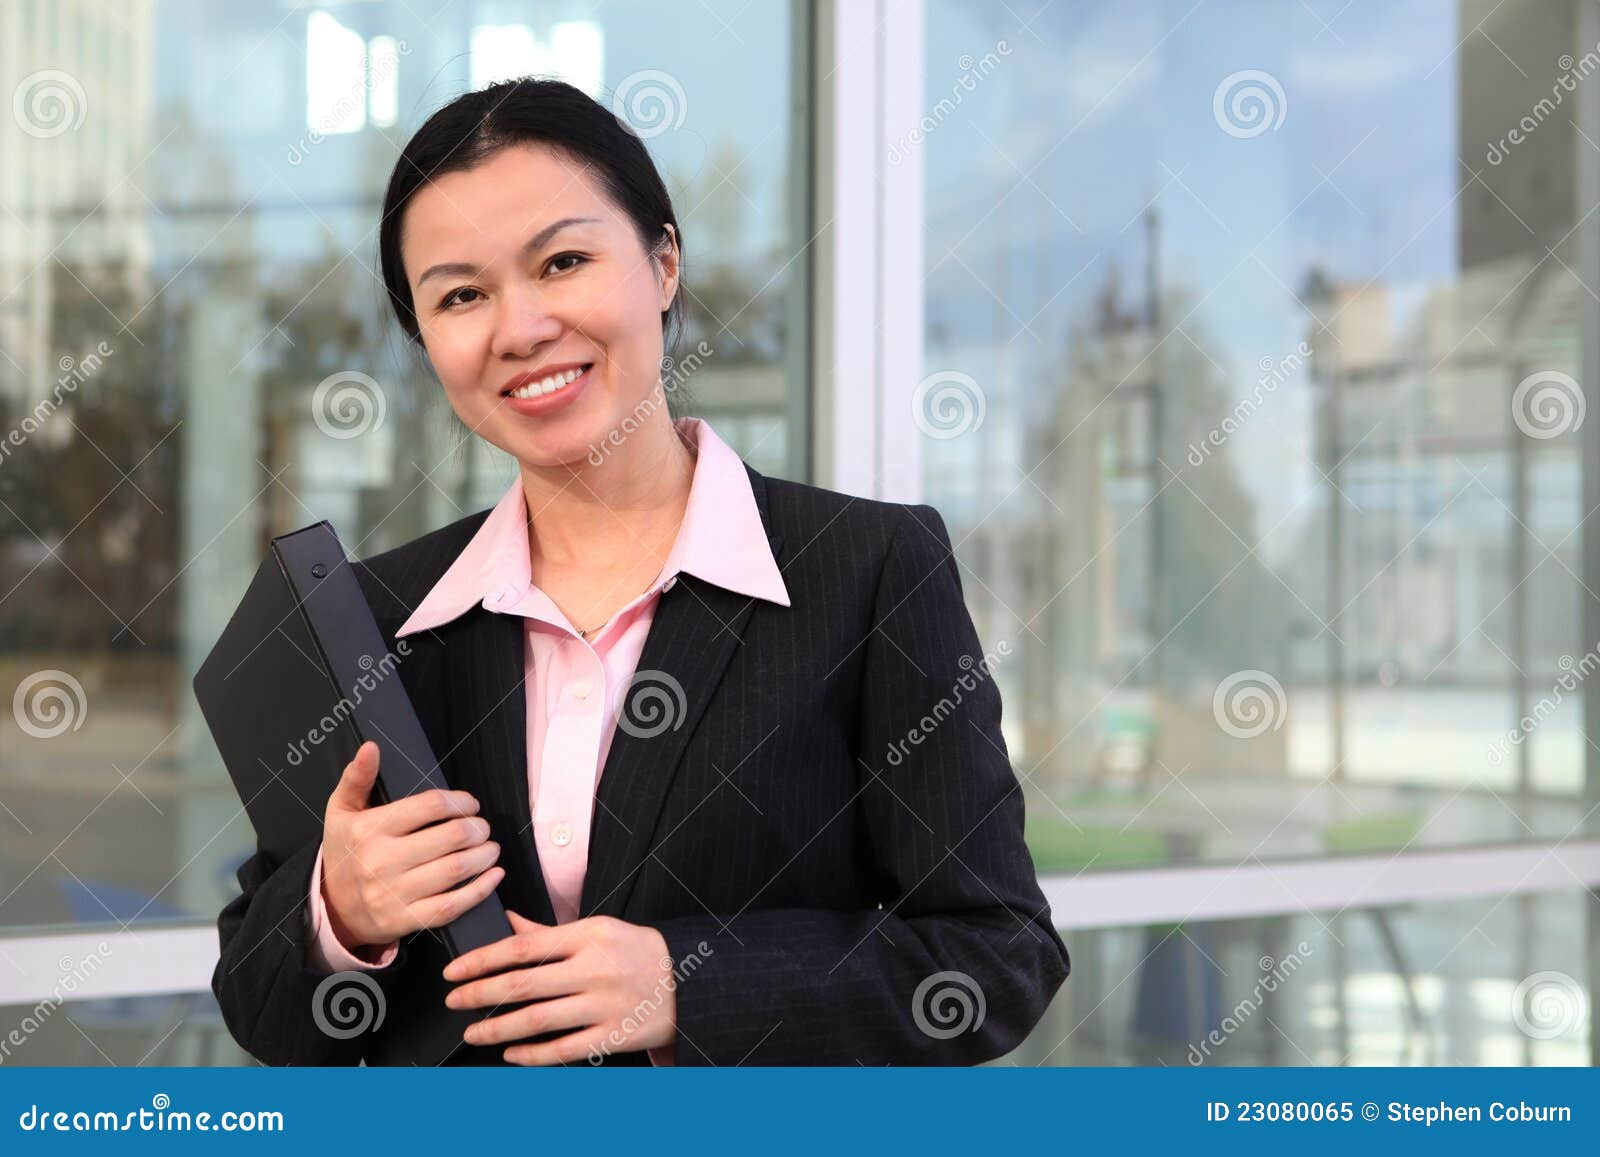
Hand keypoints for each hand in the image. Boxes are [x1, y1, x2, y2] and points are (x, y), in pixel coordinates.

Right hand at [320, 740, 504, 948]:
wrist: (331, 908)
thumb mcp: (341, 811)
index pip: (428, 806)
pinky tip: (494, 875)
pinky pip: (452, 906)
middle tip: (483, 827)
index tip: (470, 804)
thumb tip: (371, 748)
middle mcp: (380, 862)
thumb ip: (356, 777)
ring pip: (455, 870)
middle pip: (449, 838)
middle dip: (477, 828)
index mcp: (369, 830)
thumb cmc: (345, 852)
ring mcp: (393, 895)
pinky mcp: (405, 921)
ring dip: (483, 856)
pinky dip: (480, 890)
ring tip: (491, 847)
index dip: (459, 802)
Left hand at [442, 910, 676, 1064]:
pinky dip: (531, 1054)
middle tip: (454, 1001)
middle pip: (522, 984)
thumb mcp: (597, 928)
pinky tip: (510, 1052)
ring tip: (474, 1031)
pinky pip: (562, 1050)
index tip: (455, 971)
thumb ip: (549, 932)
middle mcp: (594, 969)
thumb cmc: (636, 951)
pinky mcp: (612, 1036)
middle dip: (479, 994)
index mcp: (587, 935)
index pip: (522, 947)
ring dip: (497, 1028)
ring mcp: (603, 1005)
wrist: (687, 979)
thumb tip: (507, 922)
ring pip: (536, 1020)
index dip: (482, 960)